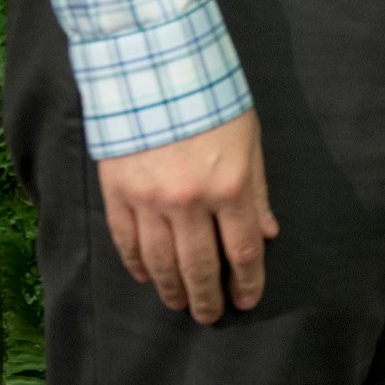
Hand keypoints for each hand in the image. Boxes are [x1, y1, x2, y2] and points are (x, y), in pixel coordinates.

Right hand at [98, 110, 278, 323]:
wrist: (156, 68)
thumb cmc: (213, 99)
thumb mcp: (249, 140)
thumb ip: (257, 190)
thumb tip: (268, 232)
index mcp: (229, 186)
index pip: (243, 249)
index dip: (247, 280)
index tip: (247, 300)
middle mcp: (189, 201)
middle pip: (200, 265)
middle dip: (207, 296)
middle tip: (210, 315)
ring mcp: (149, 200)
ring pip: (160, 262)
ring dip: (171, 288)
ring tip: (180, 303)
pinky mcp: (117, 193)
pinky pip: (126, 241)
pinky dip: (136, 264)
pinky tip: (145, 277)